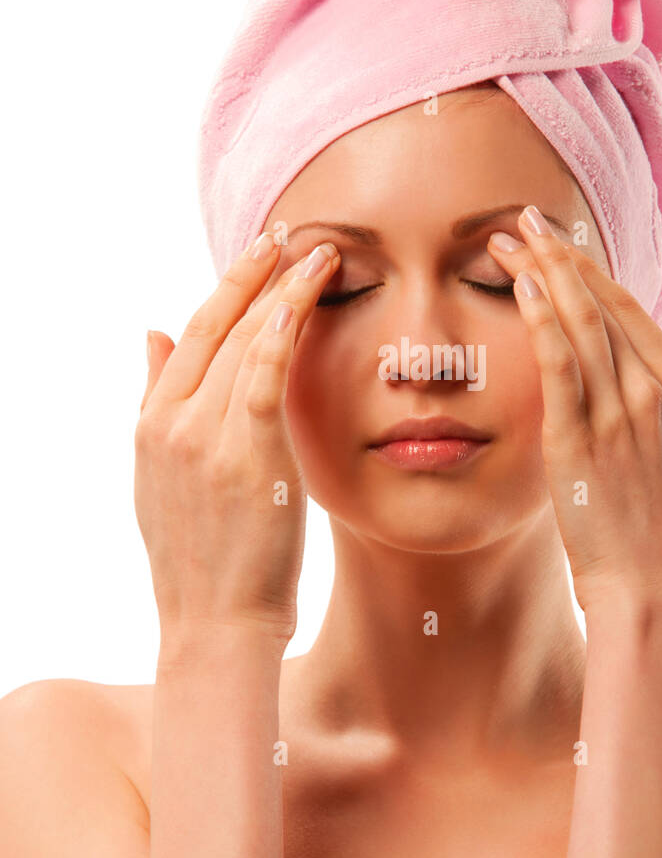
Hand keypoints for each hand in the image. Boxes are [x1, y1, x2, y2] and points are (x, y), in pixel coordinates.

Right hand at [135, 232, 340, 651]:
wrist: (213, 624)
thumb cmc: (201, 558)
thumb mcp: (160, 475)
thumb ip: (157, 399)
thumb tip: (153, 331)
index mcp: (151, 423)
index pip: (192, 335)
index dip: (227, 289)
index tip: (257, 254)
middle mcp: (170, 421)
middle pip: (215, 326)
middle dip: (252, 273)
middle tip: (286, 233)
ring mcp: (203, 437)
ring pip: (244, 343)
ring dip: (281, 290)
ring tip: (314, 252)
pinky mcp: (245, 455)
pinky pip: (263, 377)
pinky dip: (283, 331)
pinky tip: (304, 297)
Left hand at [488, 208, 661, 615]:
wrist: (657, 594)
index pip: (632, 311)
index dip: (592, 272)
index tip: (562, 245)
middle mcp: (653, 391)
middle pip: (598, 305)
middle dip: (557, 256)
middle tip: (521, 221)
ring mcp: (617, 413)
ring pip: (576, 323)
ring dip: (538, 273)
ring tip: (505, 240)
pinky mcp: (579, 438)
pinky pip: (559, 364)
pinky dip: (540, 319)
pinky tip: (519, 285)